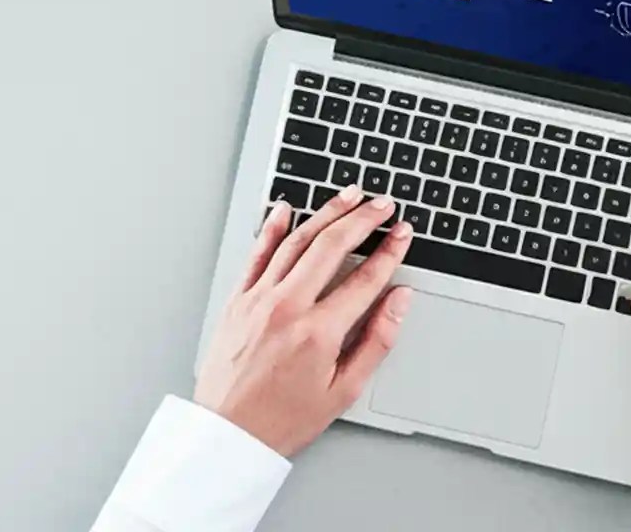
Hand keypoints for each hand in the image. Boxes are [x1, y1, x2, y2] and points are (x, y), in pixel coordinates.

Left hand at [194, 186, 414, 456]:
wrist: (227, 434)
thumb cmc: (284, 418)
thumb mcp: (345, 390)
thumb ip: (378, 340)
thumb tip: (400, 301)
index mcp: (319, 333)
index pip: (366, 278)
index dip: (390, 250)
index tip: (403, 234)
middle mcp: (288, 308)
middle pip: (332, 246)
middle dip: (362, 218)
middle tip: (382, 204)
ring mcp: (259, 300)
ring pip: (296, 241)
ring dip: (326, 213)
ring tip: (348, 196)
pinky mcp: (238, 300)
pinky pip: (257, 254)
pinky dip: (273, 228)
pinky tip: (286, 210)